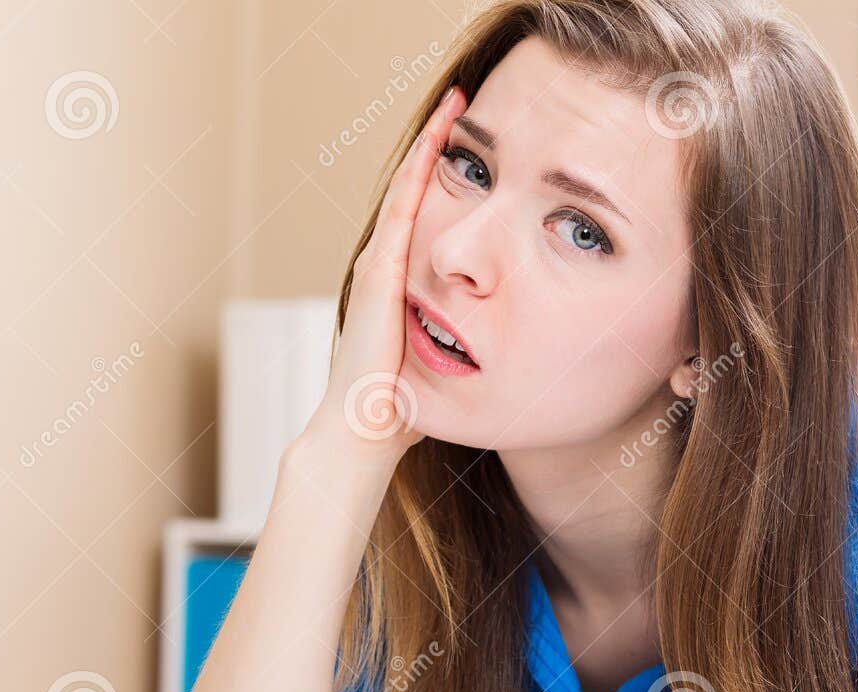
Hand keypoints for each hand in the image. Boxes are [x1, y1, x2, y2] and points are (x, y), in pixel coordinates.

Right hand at [298, 84, 466, 465]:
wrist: (366, 426)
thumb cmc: (401, 406)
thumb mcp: (436, 358)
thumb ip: (455, 340)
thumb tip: (491, 345)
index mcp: (395, 282)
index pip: (421, 214)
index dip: (442, 175)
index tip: (469, 143)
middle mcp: (382, 264)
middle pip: (413, 189)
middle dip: (436, 144)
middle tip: (462, 99)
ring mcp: (379, 263)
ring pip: (409, 188)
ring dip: (431, 143)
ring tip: (456, 103)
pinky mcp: (382, 271)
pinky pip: (406, 207)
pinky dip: (421, 169)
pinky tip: (440, 139)